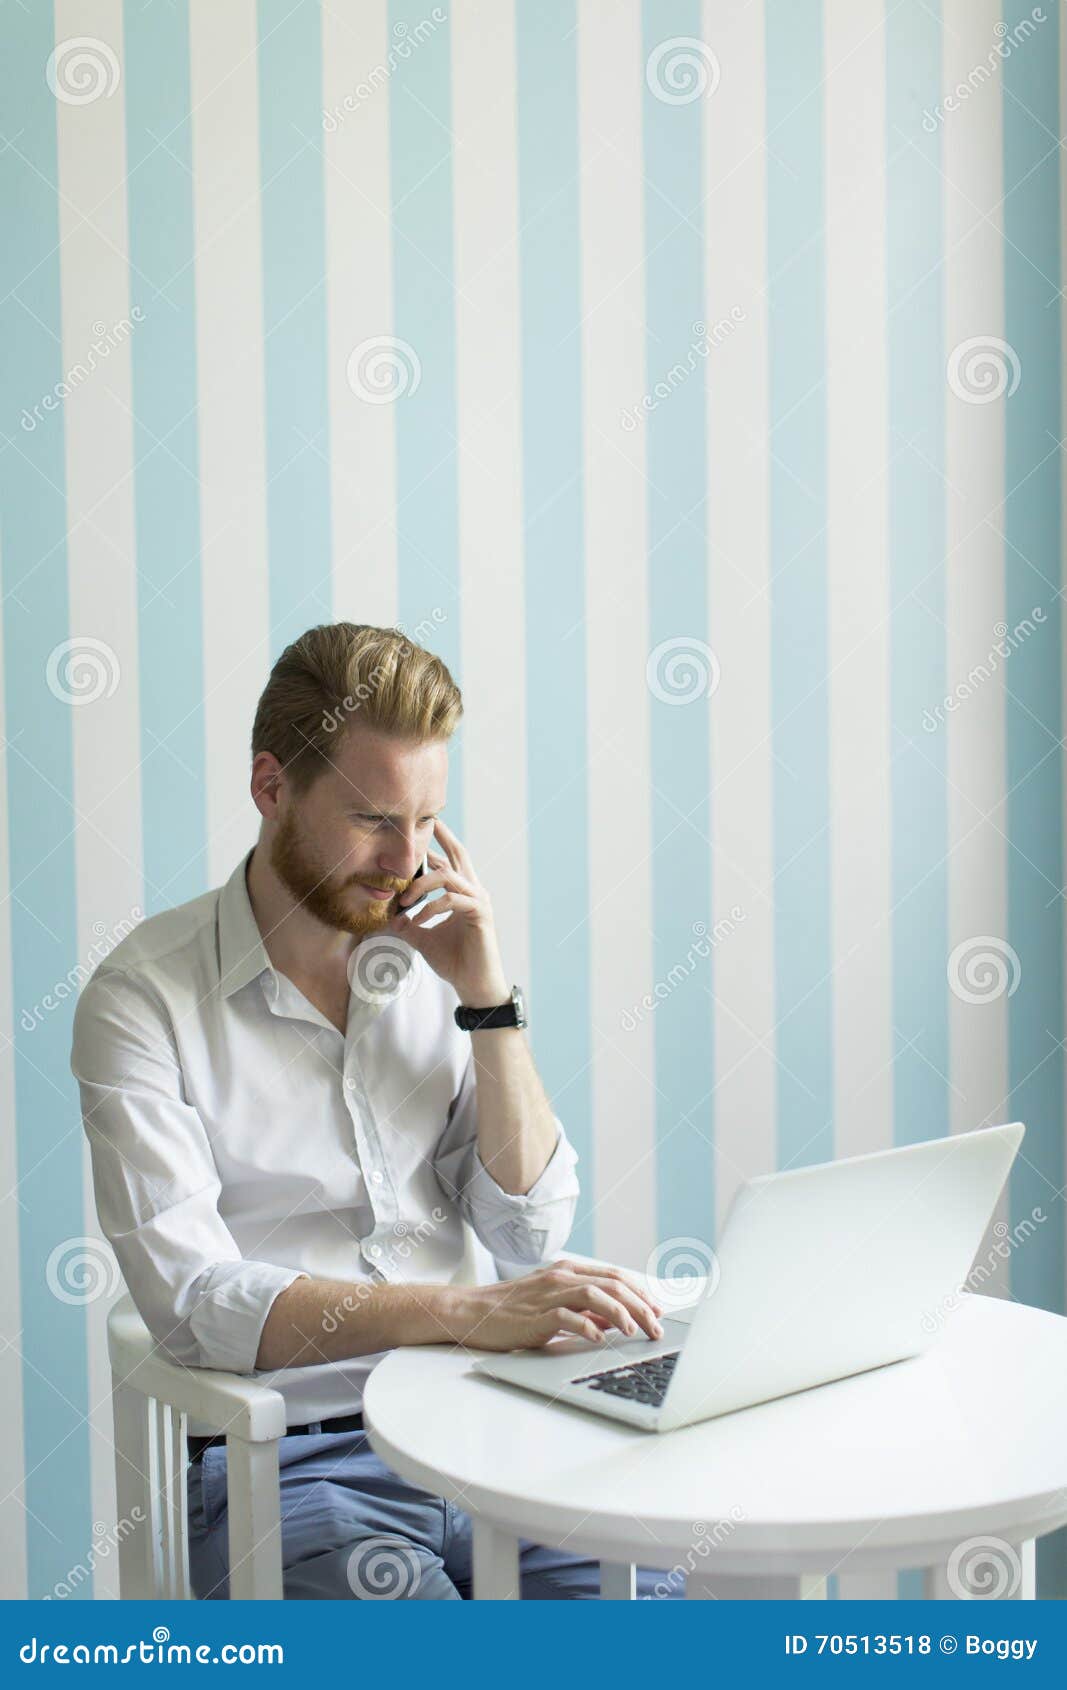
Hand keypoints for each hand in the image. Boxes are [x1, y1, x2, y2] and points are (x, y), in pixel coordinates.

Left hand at [387, 818, 508, 1003]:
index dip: (435, 845)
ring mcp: (478, 901)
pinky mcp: (480, 914)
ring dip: (422, 884)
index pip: (448, 862)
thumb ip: (409, 925)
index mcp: (462, 893)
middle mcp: (473, 892)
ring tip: (404, 900)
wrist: (473, 985)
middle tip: (428, 819)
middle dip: (443, 836)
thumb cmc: (454, 961)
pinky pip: (452, 900)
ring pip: (448, 876)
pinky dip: (431, 907)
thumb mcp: (424, 939)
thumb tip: (390, 918)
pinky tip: (416, 921)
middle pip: (458, 854)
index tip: (418, 830)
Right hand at [439, 1258, 665, 1351]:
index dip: (641, 1293)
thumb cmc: (513, 1311)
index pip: (614, 1276)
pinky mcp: (534, 1314)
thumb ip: (584, 1309)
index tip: (658, 1311)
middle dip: (640, 1306)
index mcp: (568, 1271)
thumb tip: (617, 1320)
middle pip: (611, 1284)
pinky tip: (599, 1338)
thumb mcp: (553, 1304)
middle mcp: (561, 1277)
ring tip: (634, 1331)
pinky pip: (566, 1316)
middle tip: (657, 1328)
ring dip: (620, 1313)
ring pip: (594, 1295)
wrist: (472, 1312)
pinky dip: (586, 1326)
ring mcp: (547, 1293)